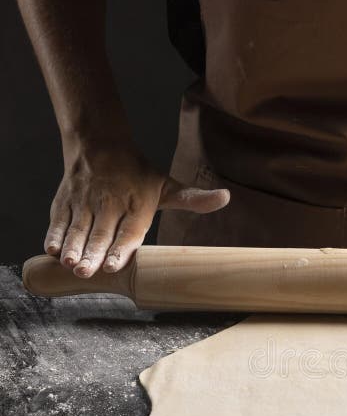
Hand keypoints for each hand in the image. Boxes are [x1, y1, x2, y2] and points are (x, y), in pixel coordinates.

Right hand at [46, 144, 229, 276]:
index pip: (129, 230)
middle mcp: (109, 204)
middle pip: (101, 233)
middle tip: (86, 271)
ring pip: (78, 229)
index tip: (114, 265)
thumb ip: (193, 199)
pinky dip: (54, 235)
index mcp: (137, 205)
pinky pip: (58, 221)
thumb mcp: (167, 185)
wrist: (99, 144)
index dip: (121, 248)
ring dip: (73, 247)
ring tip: (71, 265)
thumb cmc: (137, 174)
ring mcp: (84, 203)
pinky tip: (52, 252)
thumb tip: (225, 197)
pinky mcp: (65, 202)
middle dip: (93, 253)